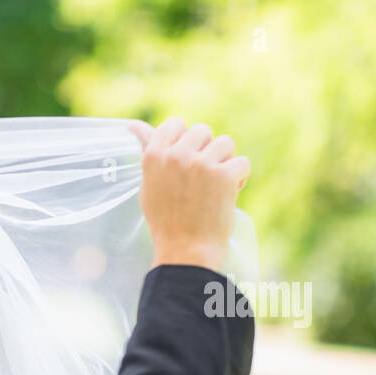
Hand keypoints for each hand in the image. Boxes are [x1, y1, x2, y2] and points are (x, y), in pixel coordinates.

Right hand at [126, 117, 249, 271]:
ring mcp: (202, 164)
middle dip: (206, 150)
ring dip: (224, 162)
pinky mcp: (225, 174)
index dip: (184, 140)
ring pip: (225, 143)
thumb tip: (134, 124)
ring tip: (215, 186)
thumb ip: (149, 152)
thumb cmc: (165, 220)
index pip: (174, 124)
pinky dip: (239, 179)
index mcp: (154, 156)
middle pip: (202, 130)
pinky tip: (227, 195)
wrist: (185, 251)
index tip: (185, 160)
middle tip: (201, 178)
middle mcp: (177, 155)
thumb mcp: (149, 184)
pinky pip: (241, 162)